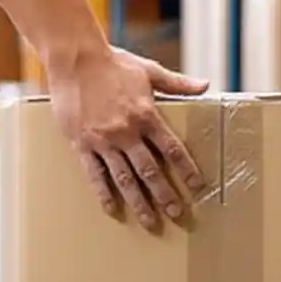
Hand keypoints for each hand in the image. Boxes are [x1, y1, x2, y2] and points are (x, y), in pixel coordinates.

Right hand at [48, 46, 208, 229]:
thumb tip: (205, 85)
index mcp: (146, 114)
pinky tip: (112, 208)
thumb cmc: (112, 63)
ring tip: (149, 221)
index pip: (172, 148)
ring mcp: (104, 141)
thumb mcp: (148, 70)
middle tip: (177, 213)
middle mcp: (127, 132)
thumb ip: (177, 83)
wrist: (75, 60)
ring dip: (139, 202)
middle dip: (165, 195)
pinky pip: (95, 174)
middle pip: (150, 170)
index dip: (187, 168)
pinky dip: (104, 193)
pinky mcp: (83, 144)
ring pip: (124, 178)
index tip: (197, 185)